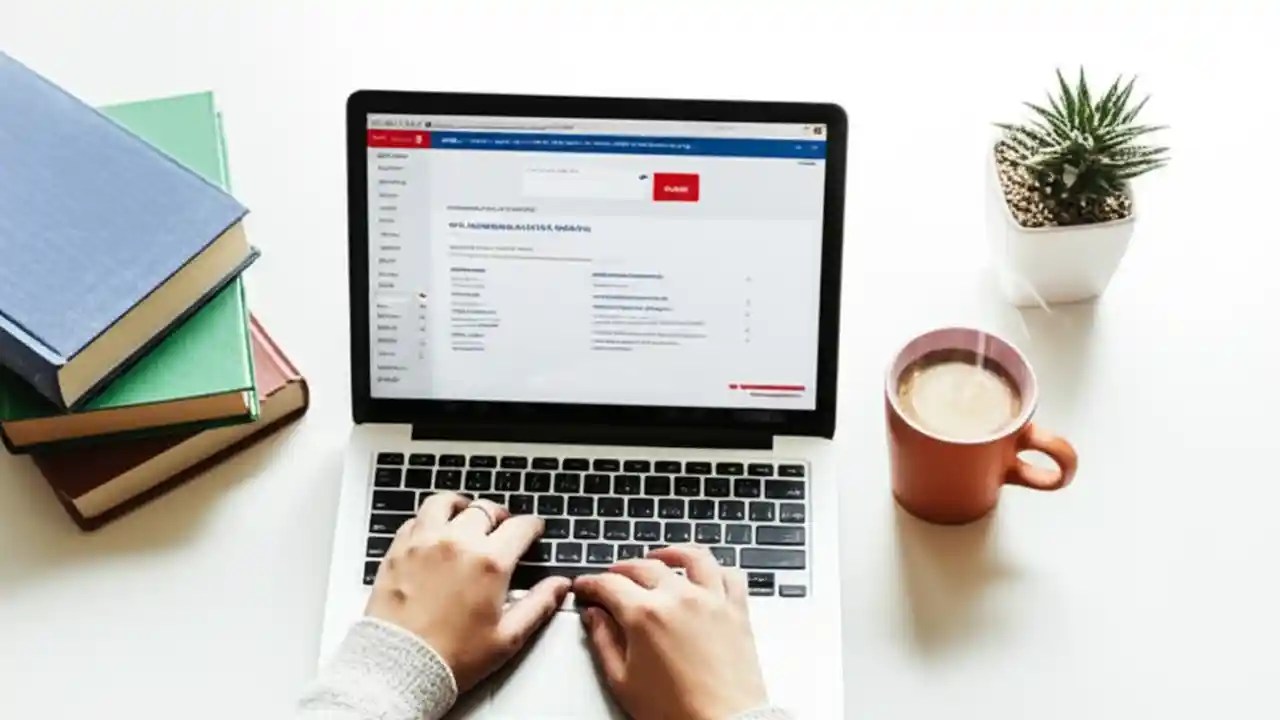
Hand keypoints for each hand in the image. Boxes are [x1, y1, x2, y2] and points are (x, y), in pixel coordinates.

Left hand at [366, 493, 570, 690]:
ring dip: (461, 506)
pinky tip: (434, 532)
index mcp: (490, 562)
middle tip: (502, 525)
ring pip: (445, 503)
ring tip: (465, 514)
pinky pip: (416, 519)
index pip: (520, 526)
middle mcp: (458, 543)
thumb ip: (539, 604)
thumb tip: (560, 585)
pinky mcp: (398, 550)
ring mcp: (424, 542)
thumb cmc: (453, 656)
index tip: (533, 529)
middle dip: (499, 515)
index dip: (532, 526)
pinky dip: (429, 520)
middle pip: (485, 509)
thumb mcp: (508, 637)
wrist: (400, 666)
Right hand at [573, 545, 768, 719]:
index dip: (591, 583)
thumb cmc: (675, 712)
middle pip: (644, 566)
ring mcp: (711, 600)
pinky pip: (729, 574)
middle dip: (622, 569)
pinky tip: (705, 572)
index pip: (609, 584)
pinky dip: (716, 568)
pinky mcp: (736, 610)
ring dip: (671, 552)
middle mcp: (679, 598)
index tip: (585, 586)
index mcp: (645, 615)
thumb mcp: (623, 681)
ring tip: (659, 556)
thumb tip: (594, 616)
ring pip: (691, 557)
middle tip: (612, 577)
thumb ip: (603, 642)